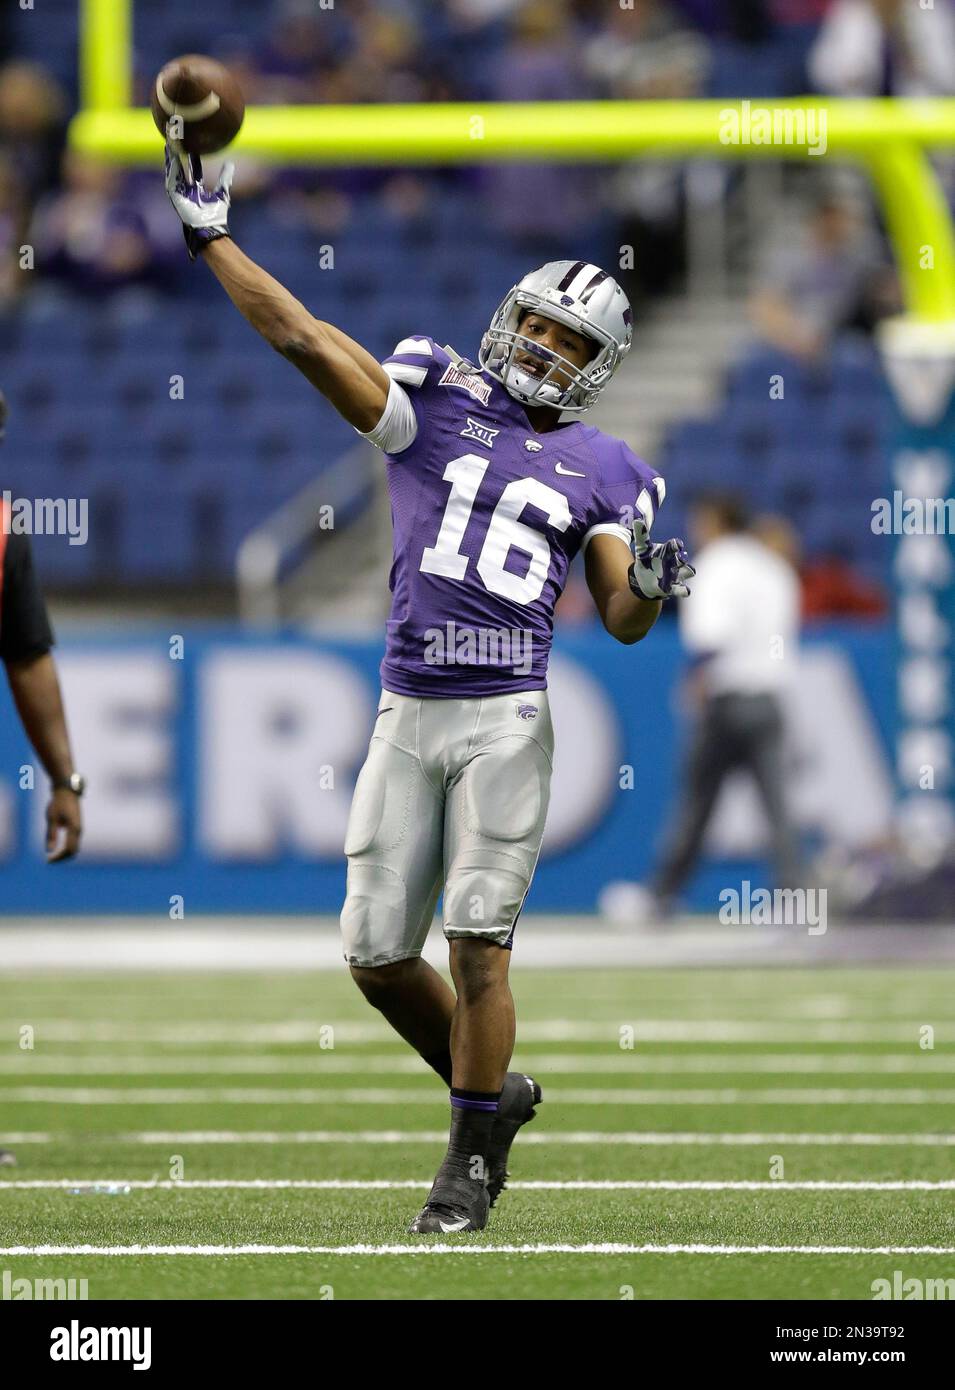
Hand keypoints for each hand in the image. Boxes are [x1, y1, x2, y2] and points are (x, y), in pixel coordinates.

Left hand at [46, 787, 81, 862]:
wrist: (67, 790)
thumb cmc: (58, 803)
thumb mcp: (52, 818)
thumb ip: (51, 835)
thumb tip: (49, 851)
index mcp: (74, 829)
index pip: (69, 850)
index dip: (59, 857)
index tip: (48, 860)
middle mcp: (79, 830)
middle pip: (73, 851)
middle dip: (62, 858)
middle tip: (50, 861)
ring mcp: (79, 828)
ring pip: (75, 847)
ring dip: (64, 853)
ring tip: (53, 857)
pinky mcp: (77, 826)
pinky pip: (74, 842)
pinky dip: (67, 848)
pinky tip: (58, 847)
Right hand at [164, 140, 233, 260]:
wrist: (210, 229)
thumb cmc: (216, 216)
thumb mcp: (222, 192)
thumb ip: (225, 178)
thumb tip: (230, 164)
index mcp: (197, 190)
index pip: (193, 169)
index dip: (192, 157)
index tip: (192, 145)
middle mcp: (187, 190)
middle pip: (181, 168)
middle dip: (177, 155)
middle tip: (175, 141)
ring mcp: (180, 194)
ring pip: (173, 173)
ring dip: (170, 160)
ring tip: (169, 146)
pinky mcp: (175, 198)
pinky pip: (171, 182)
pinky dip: (171, 171)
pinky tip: (171, 161)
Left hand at [628, 516, 694, 599]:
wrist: (644, 579)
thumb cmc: (647, 561)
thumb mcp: (642, 549)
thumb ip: (642, 536)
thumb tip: (637, 520)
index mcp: (668, 551)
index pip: (674, 546)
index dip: (676, 545)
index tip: (677, 545)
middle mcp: (675, 562)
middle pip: (682, 558)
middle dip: (682, 558)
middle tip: (681, 558)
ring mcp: (675, 575)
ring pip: (687, 572)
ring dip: (688, 572)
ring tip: (689, 572)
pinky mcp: (673, 587)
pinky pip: (681, 589)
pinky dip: (684, 590)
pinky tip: (686, 591)